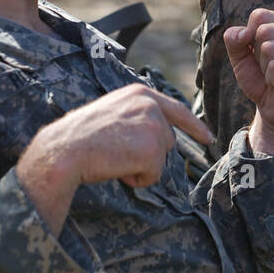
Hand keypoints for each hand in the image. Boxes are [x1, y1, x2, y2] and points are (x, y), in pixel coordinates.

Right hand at [17, 83, 212, 234]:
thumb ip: (137, 117)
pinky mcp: (153, 148)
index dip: (194, 127)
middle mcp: (151, 104)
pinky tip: (116, 168)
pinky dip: (137, 179)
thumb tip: (159, 134)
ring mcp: (154, 125)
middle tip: (115, 152)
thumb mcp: (112, 113)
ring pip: (161, 158)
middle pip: (167, 140)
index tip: (208, 138)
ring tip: (113, 158)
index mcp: (140, 93)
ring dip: (140, 166)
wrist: (65, 150)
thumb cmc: (80, 136)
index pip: (176, 110)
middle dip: (147, 154)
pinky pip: (154, 175)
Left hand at [224, 8, 273, 165]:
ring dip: (267, 69)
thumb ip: (234, 40)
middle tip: (273, 69)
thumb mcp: (240, 58)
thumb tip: (244, 33)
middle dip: (259, 56)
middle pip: (263, 31)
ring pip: (269, 48)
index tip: (262, 56)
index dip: (250, 39)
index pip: (259, 16)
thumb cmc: (261, 81)